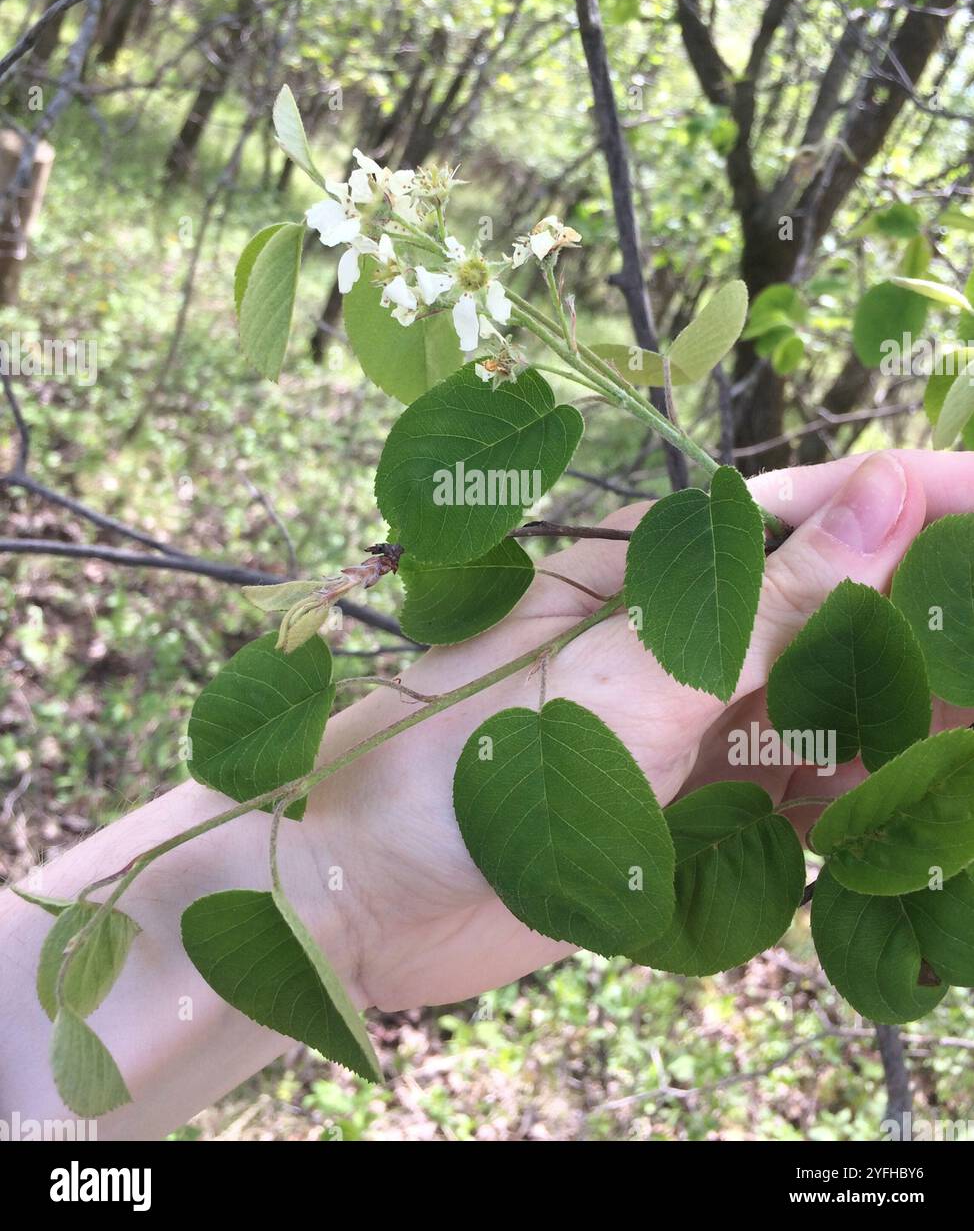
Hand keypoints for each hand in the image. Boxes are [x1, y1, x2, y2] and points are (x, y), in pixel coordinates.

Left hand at [303, 450, 973, 1011]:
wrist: (362, 891)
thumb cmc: (467, 756)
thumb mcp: (634, 675)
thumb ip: (771, 602)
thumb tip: (887, 491)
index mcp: (654, 577)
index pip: (809, 517)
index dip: (912, 504)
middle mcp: (679, 644)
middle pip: (833, 616)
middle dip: (921, 624)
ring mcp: (682, 730)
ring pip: (823, 710)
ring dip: (897, 720)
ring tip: (962, 742)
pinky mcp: (677, 816)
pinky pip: (790, 799)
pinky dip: (849, 804)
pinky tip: (898, 810)